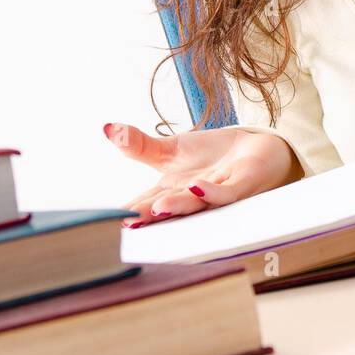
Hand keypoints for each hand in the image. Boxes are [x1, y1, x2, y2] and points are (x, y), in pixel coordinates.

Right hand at [103, 122, 301, 226]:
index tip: (98, 223)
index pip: (139, 205)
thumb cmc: (211, 157)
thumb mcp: (169, 149)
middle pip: (164, 210)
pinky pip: (224, 192)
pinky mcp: (239, 187)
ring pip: (193, 205)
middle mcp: (188, 199)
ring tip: (157, 208)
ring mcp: (213, 195)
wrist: (256, 150)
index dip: (122, 213)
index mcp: (167, 193)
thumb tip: (107, 128)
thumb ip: (138, 145)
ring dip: (176, 206)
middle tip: (122, 226)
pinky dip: (210, 191)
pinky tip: (196, 186)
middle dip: (145, 219)